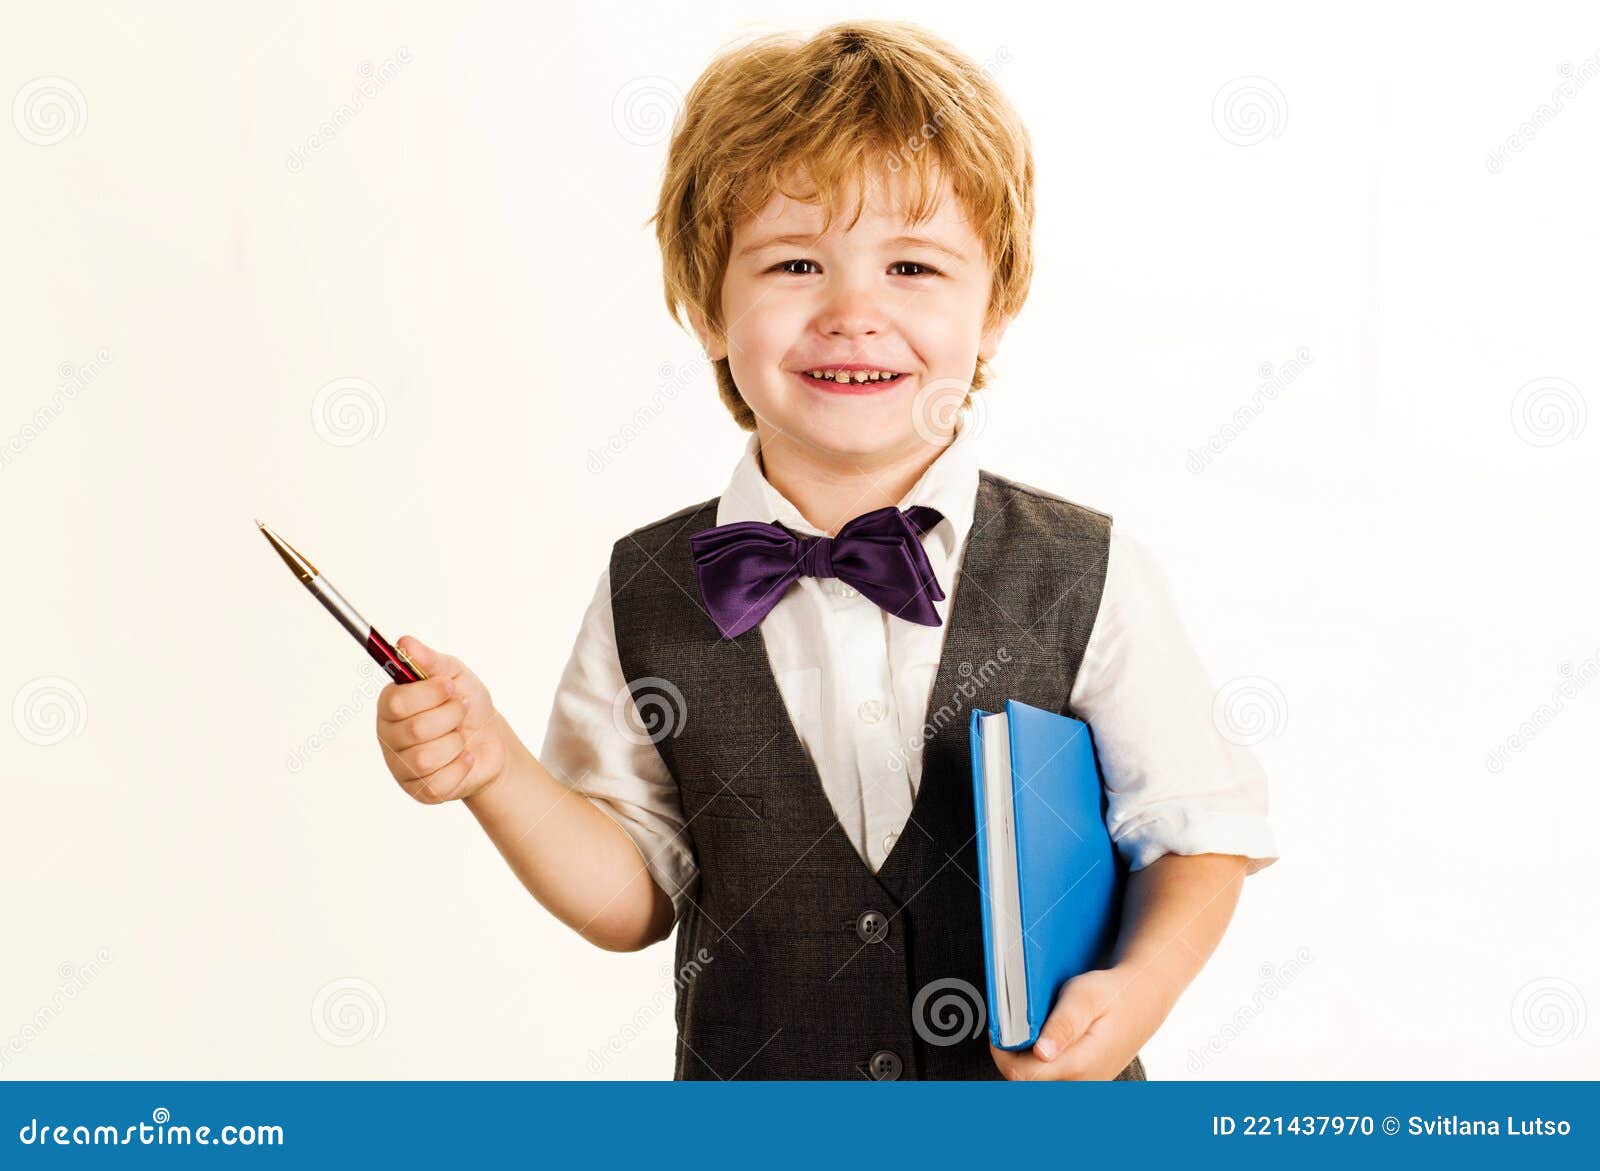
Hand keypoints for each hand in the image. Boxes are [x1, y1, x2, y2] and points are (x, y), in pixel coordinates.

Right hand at [374, 635, 510, 803]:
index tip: (450, 687)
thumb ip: (430, 661)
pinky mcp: (420, 791)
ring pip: (426, 758)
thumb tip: (405, 642)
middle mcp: (390, 736)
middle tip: (461, 710)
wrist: (490, 739)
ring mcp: (402, 767)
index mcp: (390, 705)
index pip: (396, 702)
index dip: (429, 694)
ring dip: (455, 743)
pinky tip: (465, 757)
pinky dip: (461, 766)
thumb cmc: (466, 705)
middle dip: (450, 717)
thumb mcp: (454, 675)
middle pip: (414, 730)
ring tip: (461, 735)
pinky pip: (439, 782)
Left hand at [990, 964, 1169, 1080]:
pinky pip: (1052, 1080)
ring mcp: (1085, 1085)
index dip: (1003, 1053)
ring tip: (1027, 1032)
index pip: (1023, 1075)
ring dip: (1024, 1060)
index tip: (999, 1030)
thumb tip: (1040, 1052)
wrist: (1144, 999)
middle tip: (1010, 1027)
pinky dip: (1039, 1063)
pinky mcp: (1085, 1081)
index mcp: (1080, 1064)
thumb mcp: (1085, 997)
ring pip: (1038, 1083)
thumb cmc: (1113, 994)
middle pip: (1026, 1083)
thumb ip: (1063, 1025)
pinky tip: (1043, 1042)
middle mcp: (1083, 1083)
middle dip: (1011, 1057)